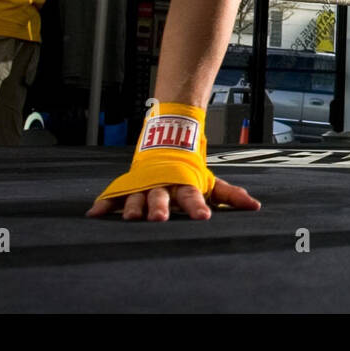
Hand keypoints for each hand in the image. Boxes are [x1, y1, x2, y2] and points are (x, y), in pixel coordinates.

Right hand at [86, 178, 259, 220]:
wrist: (168, 131)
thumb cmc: (189, 165)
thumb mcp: (209, 179)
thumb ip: (229, 194)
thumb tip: (254, 206)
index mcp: (183, 183)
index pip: (192, 196)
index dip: (197, 206)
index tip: (204, 217)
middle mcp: (163, 184)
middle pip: (161, 196)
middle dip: (160, 208)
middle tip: (160, 219)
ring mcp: (144, 183)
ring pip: (138, 196)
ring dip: (134, 207)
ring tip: (130, 218)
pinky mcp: (129, 184)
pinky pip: (115, 195)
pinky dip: (104, 203)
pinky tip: (95, 214)